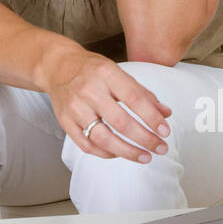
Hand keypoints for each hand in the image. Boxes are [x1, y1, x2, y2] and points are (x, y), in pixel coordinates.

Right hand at [44, 47, 172, 161]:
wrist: (57, 66)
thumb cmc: (91, 69)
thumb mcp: (117, 72)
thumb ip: (142, 93)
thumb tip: (165, 114)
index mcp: (106, 74)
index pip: (134, 98)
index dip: (152, 118)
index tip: (165, 131)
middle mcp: (89, 90)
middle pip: (120, 122)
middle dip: (145, 139)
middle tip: (160, 148)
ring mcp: (75, 107)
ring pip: (103, 138)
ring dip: (127, 151)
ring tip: (145, 157)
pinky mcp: (65, 121)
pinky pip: (87, 145)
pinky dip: (105, 153)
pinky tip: (119, 153)